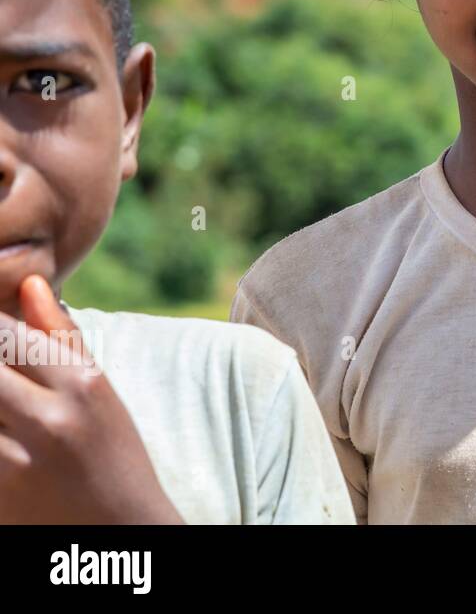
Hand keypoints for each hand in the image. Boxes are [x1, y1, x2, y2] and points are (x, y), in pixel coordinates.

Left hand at [0, 275, 183, 523]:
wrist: (121, 532)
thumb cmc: (113, 456)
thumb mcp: (100, 393)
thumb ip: (62, 338)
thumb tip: (30, 285)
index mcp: (83, 386)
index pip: (7, 334)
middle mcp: (49, 419)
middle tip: (1, 379)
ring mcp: (16, 461)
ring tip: (5, 403)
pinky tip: (2, 430)